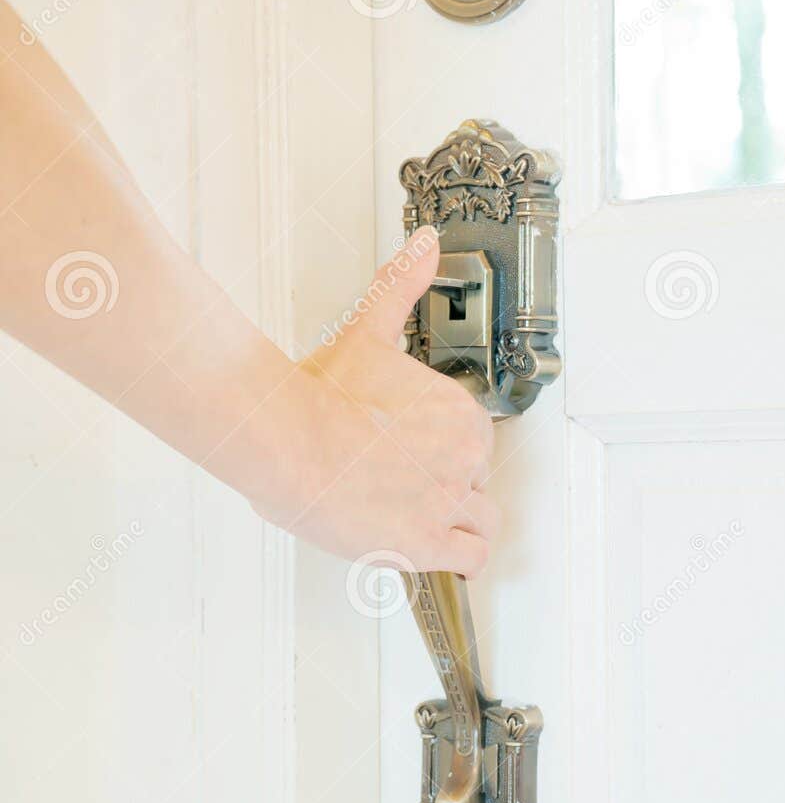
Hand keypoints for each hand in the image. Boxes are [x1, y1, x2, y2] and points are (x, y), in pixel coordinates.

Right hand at [252, 229, 497, 575]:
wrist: (286, 440)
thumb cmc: (318, 394)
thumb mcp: (367, 331)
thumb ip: (399, 287)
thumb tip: (424, 244)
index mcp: (459, 412)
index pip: (472, 440)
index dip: (442, 448)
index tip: (413, 451)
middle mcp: (464, 457)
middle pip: (476, 479)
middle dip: (447, 484)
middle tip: (405, 485)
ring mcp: (448, 502)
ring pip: (481, 521)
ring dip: (458, 522)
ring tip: (424, 519)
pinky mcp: (424, 544)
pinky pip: (471, 557)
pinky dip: (459, 557)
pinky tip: (440, 553)